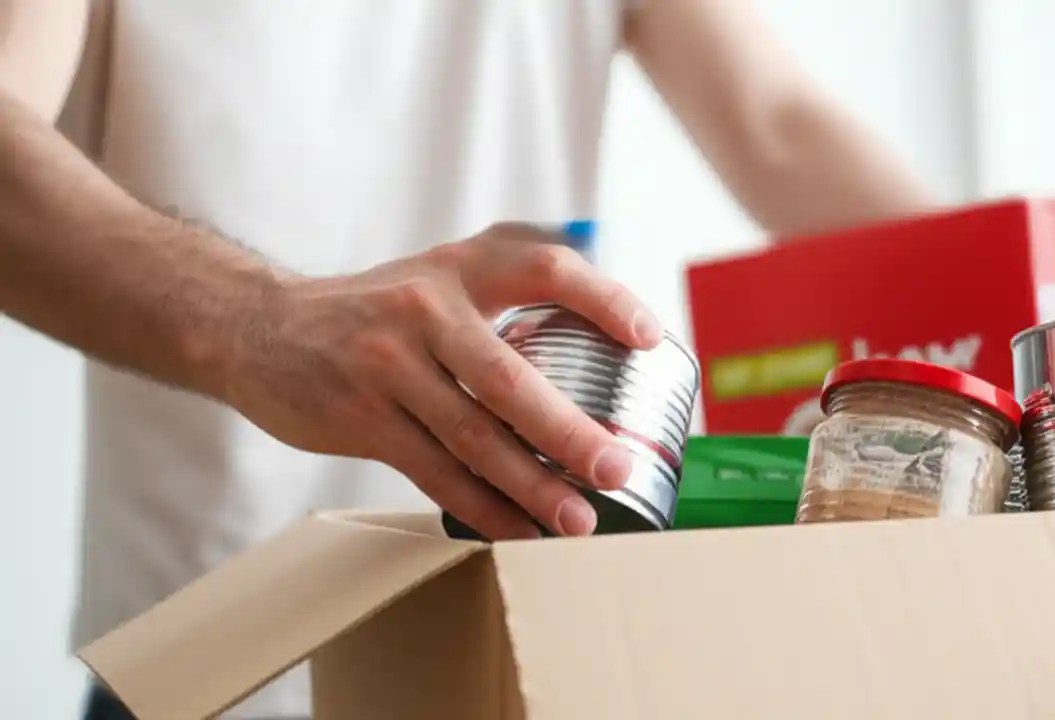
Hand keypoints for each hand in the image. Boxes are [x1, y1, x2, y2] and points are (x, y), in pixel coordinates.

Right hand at [221, 223, 662, 539]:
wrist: (258, 327)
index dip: (602, 299)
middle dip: (571, 432)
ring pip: (473, 438)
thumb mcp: (433, 280)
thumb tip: (596, 351)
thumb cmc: (371, 312)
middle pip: (511, 378)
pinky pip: (434, 474)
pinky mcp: (361, 417)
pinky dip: (483, 508)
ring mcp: (388, 365)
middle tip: (617, 467)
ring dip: (533, 486)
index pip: (543, 269)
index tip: (649, 340)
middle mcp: (424, 310)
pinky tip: (519, 530)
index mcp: (458, 268)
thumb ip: (500, 303)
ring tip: (578, 519)